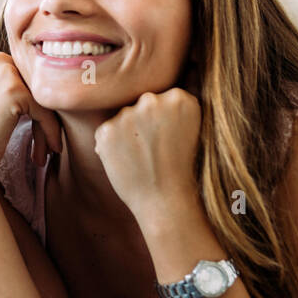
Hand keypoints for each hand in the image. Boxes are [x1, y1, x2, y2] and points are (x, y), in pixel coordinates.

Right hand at [0, 49, 62, 173]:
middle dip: (45, 117)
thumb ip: (16, 84)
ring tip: (45, 152)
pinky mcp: (14, 90)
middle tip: (47, 146)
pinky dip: (50, 132)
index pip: (30, 77)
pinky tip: (49, 150)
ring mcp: (5, 72)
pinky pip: (45, 111)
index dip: (37, 105)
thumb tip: (54, 82)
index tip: (40, 130)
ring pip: (44, 99)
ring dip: (48, 128)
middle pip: (38, 87)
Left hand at [93, 88, 201, 221]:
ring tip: (141, 158)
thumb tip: (153, 98)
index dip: (163, 122)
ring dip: (126, 135)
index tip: (169, 139)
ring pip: (122, 119)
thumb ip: (173, 109)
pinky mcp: (106, 130)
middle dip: (143, 124)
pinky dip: (110, 147)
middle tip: (153, 150)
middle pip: (141, 106)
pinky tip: (126, 162)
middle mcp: (153, 100)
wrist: (164, 199)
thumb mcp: (192, 129)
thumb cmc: (180, 169)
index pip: (162, 100)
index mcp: (180, 98)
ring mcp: (128, 114)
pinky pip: (105, 133)